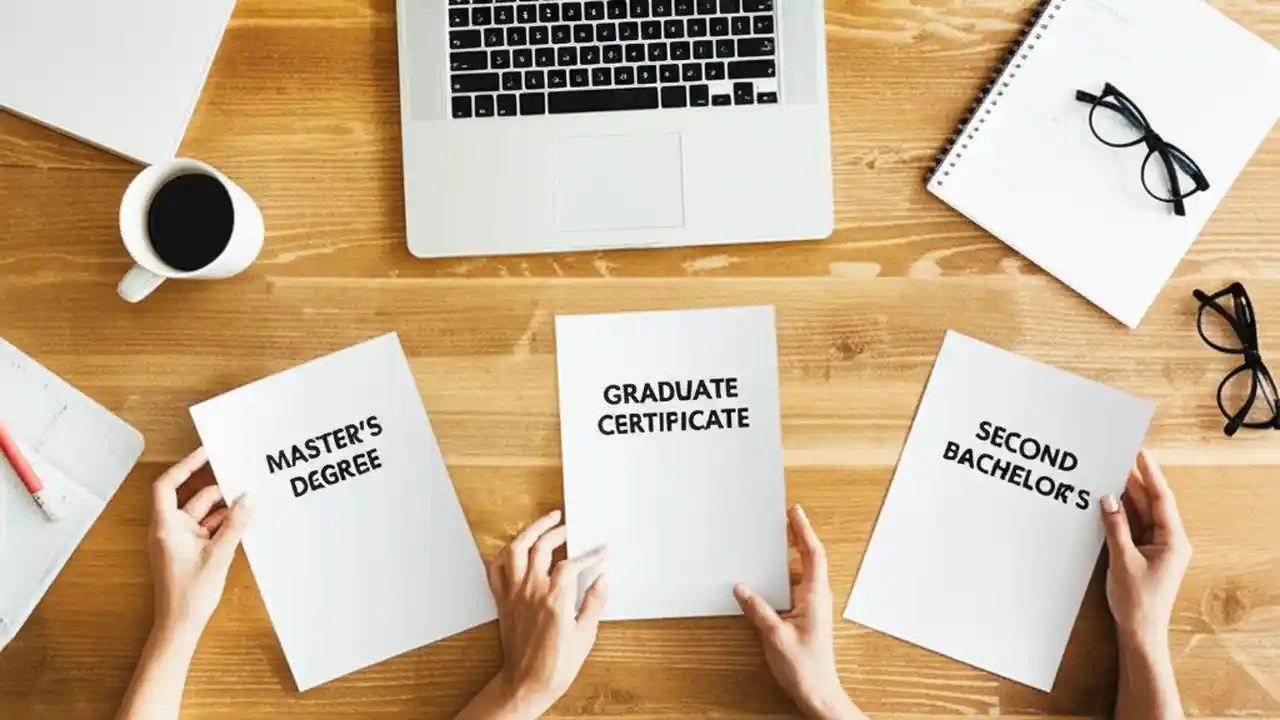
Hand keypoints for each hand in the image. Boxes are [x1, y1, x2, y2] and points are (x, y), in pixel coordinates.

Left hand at [148, 447, 252, 638]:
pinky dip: (222, 525)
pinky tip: (241, 525)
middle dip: (218, 492)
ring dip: (224, 510)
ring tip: (248, 506)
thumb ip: (235, 525)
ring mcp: (178, 540)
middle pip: (193, 498)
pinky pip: (206, 528)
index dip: (185, 466)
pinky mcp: (187, 550)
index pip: (168, 485)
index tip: (205, 453)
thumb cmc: (188, 596)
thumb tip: (248, 499)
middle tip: (243, 484)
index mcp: (166, 527)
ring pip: (202, 514)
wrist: (180, 625)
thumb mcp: (218, 555)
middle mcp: (169, 530)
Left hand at [460, 510, 607, 719]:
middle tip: (568, 526)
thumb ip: (594, 603)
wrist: (526, 684)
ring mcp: (514, 594)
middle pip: (541, 547)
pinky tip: (516, 548)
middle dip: (557, 531)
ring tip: (544, 523)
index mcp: (555, 600)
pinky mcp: (502, 601)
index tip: (601, 550)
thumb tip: (604, 580)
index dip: (589, 554)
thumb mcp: (585, 635)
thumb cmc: (556, 666)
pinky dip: (505, 554)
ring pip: (516, 550)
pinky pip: (496, 570)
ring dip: (530, 531)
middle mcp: (531, 592)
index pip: (573, 564)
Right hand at [734, 505, 862, 719]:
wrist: (818, 692)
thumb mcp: (775, 636)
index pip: (812, 554)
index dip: (803, 530)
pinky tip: (768, 574)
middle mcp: (816, 597)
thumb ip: (758, 610)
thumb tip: (741, 587)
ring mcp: (811, 605)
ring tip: (774, 538)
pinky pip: (793, 586)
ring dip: (790, 554)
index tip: (794, 511)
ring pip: (801, 571)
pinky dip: (782, 574)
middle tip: (782, 516)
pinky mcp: (804, 615)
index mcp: (815, 596)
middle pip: (808, 557)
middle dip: (797, 535)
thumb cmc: (805, 668)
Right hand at [1101, 449, 1191, 648]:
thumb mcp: (1123, 560)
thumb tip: (1108, 498)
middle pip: (1152, 503)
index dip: (1150, 474)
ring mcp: (1158, 546)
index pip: (1162, 499)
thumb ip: (1115, 526)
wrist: (1140, 632)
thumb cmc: (1137, 601)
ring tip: (1108, 477)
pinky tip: (1108, 504)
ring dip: (1126, 497)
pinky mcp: (1145, 553)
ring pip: (1142, 513)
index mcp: (1173, 541)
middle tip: (1116, 460)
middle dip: (1135, 482)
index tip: (1140, 453)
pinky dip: (1121, 515)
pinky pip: (1134, 526)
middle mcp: (1169, 540)